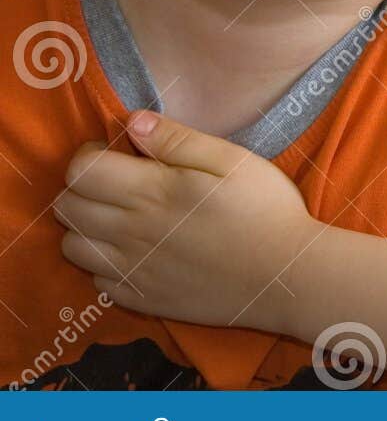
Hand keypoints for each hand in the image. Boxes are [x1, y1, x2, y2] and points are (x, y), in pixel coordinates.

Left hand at [55, 110, 323, 334]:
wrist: (286, 276)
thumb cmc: (266, 210)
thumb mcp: (233, 160)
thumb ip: (179, 140)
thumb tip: (133, 122)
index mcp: (152, 192)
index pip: (80, 170)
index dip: (89, 153)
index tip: (118, 152)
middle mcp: (131, 232)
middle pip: (67, 207)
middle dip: (82, 187)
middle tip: (117, 181)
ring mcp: (133, 270)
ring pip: (72, 247)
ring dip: (86, 227)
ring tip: (120, 217)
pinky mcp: (142, 298)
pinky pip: (97, 281)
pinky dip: (105, 263)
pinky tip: (137, 252)